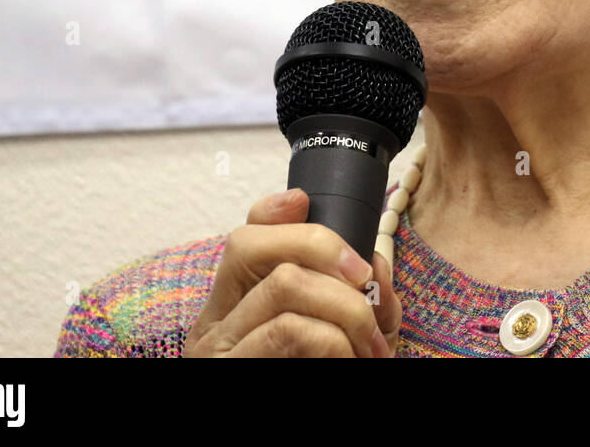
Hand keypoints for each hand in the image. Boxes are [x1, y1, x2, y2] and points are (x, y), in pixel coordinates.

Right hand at [182, 188, 400, 356]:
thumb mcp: (337, 342)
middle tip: (366, 287)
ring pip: (285, 285)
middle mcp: (216, 326)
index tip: (309, 206)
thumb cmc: (319, 382)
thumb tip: (374, 264)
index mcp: (236, 310)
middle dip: (325, 249)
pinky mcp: (234, 374)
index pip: (242, 237)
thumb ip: (349, 300)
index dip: (275, 212)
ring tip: (371, 348)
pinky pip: (290, 331)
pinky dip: (336, 341)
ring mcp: (219, 353)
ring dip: (347, 308)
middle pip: (252, 244)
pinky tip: (352, 363)